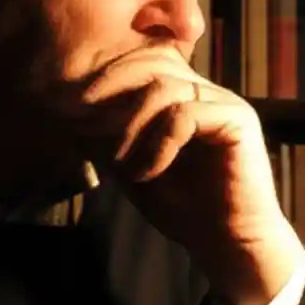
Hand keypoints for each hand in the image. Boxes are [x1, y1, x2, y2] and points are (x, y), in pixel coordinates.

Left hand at [71, 48, 304, 304]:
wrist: (227, 243)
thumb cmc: (182, 208)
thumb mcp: (131, 167)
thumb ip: (108, 139)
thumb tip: (67, 112)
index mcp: (183, 95)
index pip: (142, 60)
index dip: (106, 76)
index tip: (72, 109)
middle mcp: (205, 91)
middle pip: (152, 62)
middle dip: (111, 89)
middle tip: (83, 119)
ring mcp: (223, 103)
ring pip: (164, 88)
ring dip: (131, 127)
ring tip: (123, 164)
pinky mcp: (238, 120)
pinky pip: (186, 115)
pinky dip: (158, 144)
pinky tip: (150, 172)